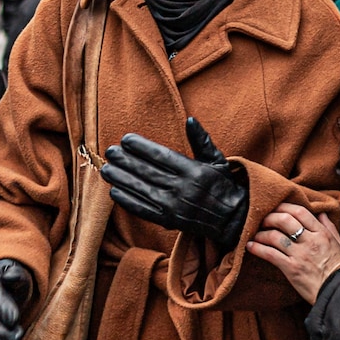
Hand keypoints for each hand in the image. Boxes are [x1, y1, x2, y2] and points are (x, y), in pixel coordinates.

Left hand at [102, 118, 248, 249]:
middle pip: (147, 172)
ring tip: (106, 169)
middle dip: (126, 161)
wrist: (232, 219)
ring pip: (141, 190)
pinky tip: (115, 192)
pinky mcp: (169, 220)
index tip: (126, 139)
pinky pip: (143, 210)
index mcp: (194, 171)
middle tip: (110, 151)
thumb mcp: (217, 160)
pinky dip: (128, 201)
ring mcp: (174, 206)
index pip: (161, 156)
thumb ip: (202, 140)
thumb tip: (190, 120)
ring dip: (121, 179)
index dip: (141, 147)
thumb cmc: (223, 185)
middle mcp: (182, 188)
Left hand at [248, 200, 339, 304]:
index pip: (300, 212)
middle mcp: (310, 241)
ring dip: (261, 233)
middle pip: (285, 220)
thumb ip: (330, 227)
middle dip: (270, 217)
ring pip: (275, 236)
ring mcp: (300, 254)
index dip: (284, 207)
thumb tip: (322, 214)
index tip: (276, 207)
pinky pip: (270, 254)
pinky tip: (250, 246)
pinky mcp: (291, 268)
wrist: (338, 290)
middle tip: (262, 219)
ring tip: (255, 234)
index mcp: (322, 233)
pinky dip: (257, 248)